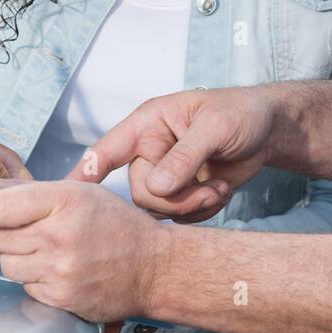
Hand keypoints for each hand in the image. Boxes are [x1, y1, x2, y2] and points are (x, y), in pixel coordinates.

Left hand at [0, 180, 170, 321]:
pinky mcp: (60, 298)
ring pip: (6, 264)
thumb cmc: (119, 226)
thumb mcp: (82, 192)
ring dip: (17, 258)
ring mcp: (59, 270)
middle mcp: (59, 235)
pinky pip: (25, 286)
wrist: (153, 268)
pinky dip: (35, 278)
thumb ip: (37, 193)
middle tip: (26, 230)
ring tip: (43, 250)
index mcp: (64, 200)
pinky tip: (56, 269)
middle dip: (4, 233)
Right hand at [66, 86, 276, 221]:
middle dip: (174, 199)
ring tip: (219, 188)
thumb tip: (155, 188)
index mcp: (147, 125)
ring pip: (158, 210)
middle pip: (139, 192)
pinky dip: (203, 211)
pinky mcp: (182, 195)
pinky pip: (180, 219)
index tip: (61, 193)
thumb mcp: (215, 127)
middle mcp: (150, 151)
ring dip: (192, 206)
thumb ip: (184, 156)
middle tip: (208, 189)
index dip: (83, 172)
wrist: (270, 131)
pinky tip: (221, 193)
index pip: (106, 149)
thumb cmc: (241, 113)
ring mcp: (166, 175)